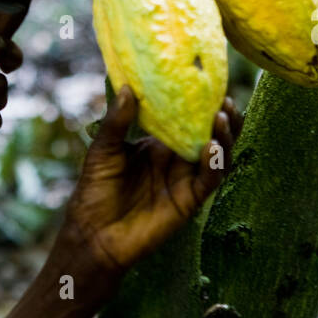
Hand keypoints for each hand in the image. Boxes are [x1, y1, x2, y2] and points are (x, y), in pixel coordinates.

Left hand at [61, 87, 242, 273]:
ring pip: (216, 156)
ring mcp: (184, 180)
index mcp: (158, 145)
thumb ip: (117, 122)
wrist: (93, 233)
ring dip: (223, 137)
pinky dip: (214, 164)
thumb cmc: (94, 191)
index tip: (208, 84)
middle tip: (225, 101)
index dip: (200, 104)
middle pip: (210, 135)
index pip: (186, 120)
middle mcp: (176, 160)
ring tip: (222, 117)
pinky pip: (208, 181)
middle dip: (222, 118)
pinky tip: (211, 148)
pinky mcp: (189, 201)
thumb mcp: (103, 150)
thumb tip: (127, 88)